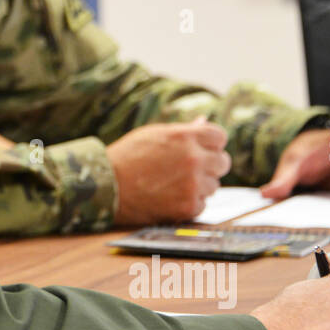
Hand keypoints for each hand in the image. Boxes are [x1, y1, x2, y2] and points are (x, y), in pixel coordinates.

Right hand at [106, 119, 230, 223]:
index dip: (211, 144)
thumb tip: (204, 122)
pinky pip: (202, 204)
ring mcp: (193, 184)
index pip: (219, 137)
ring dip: (199, 185)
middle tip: (190, 170)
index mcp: (185, 136)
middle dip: (210, 165)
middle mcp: (194, 159)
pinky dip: (189, 203)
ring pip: (213, 185)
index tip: (203, 150)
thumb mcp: (153, 134)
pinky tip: (170, 198)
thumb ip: (183, 130)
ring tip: (173, 185)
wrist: (106, 187)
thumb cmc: (126, 157)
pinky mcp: (188, 206)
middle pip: (223, 162)